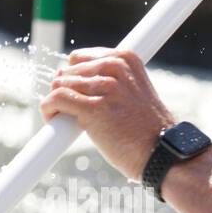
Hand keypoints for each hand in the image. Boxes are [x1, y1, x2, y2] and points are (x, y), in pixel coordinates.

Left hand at [39, 47, 177, 179]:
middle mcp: (115, 68)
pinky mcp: (93, 108)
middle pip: (68, 71)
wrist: (162, 154)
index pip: (80, 58)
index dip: (76, 78)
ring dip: (57, 103)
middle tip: (77, 112)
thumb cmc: (147, 129)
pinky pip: (56, 99)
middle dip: (68, 92)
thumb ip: (107, 79)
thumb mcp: (133, 91)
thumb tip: (61, 76)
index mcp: (126, 59)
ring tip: (69, 119)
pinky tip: (54, 119)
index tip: (80, 96)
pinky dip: (49, 109)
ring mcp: (105, 87)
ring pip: (60, 85)